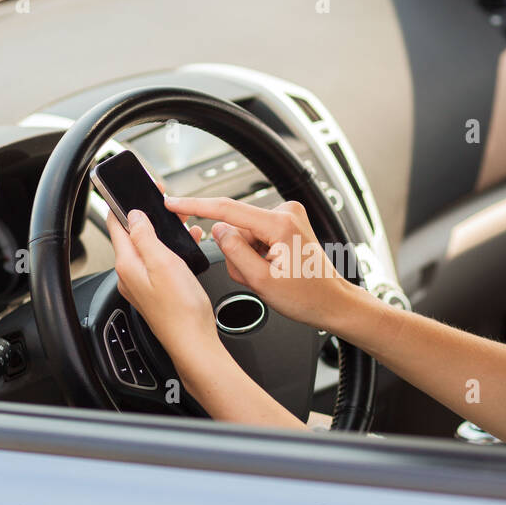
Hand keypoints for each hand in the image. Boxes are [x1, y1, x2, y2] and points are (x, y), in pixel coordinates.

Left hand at [106, 207, 219, 368]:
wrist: (193, 341)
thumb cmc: (181, 309)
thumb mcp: (164, 263)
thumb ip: (145, 236)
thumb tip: (133, 215)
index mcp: (127, 264)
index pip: (115, 225)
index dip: (124, 203)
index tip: (135, 190)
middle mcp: (129, 275)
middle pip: (133, 235)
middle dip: (149, 217)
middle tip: (167, 206)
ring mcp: (141, 285)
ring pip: (148, 249)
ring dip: (163, 234)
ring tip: (183, 227)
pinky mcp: (155, 292)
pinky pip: (158, 264)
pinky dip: (170, 252)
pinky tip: (186, 250)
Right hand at [163, 196, 357, 330]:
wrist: (332, 302)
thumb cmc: (306, 296)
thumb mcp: (261, 281)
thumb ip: (234, 251)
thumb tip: (217, 229)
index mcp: (279, 224)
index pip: (226, 209)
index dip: (195, 205)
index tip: (173, 203)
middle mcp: (286, 212)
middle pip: (237, 227)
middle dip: (239, 254)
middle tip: (257, 276)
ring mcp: (289, 216)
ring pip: (246, 234)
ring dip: (249, 257)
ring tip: (269, 274)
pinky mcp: (289, 222)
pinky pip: (257, 235)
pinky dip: (258, 254)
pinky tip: (273, 268)